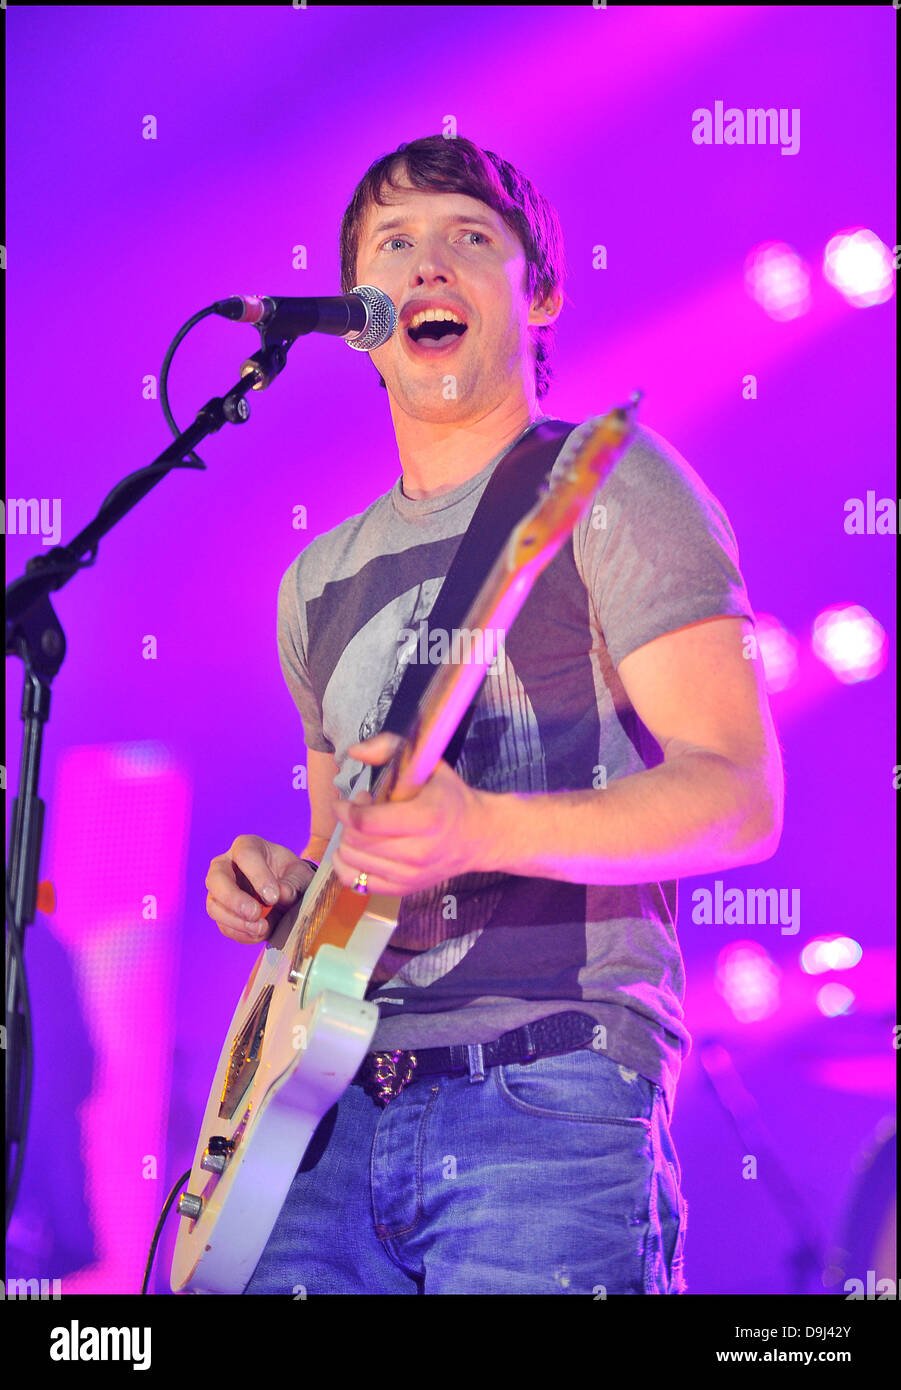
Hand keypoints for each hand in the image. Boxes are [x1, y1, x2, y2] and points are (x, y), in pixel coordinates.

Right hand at [206, 835, 316, 942]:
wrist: (289, 892)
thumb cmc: (293, 876)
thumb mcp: (301, 875)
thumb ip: (293, 883)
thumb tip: (281, 893)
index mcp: (247, 846)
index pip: (245, 855)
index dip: (258, 876)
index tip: (273, 897)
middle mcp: (226, 865)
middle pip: (216, 878)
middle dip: (234, 899)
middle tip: (255, 914)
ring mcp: (220, 890)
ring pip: (214, 905)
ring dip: (235, 921)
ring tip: (261, 928)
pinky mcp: (222, 912)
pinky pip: (222, 925)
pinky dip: (240, 933)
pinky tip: (258, 934)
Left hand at [332, 732, 492, 895]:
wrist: (480, 836)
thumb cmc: (450, 796)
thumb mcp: (428, 762)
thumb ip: (389, 746)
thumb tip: (354, 751)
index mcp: (425, 818)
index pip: (367, 821)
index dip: (346, 809)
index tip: (346, 799)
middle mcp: (419, 851)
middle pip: (358, 841)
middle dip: (348, 822)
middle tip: (360, 809)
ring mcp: (412, 875)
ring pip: (355, 861)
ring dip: (348, 841)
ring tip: (363, 828)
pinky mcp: (406, 889)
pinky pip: (359, 883)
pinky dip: (347, 866)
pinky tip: (356, 850)